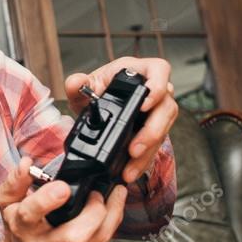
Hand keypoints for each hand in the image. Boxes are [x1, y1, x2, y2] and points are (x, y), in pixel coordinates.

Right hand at [0, 157, 126, 241]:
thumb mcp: (8, 202)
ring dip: (112, 214)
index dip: (48, 199)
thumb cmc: (19, 229)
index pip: (30, 214)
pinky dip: (110, 225)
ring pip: (97, 239)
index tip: (63, 187)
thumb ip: (16, 181)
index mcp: (22, 227)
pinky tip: (109, 212)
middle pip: (74, 236)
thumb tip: (26, 163)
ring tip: (116, 194)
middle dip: (94, 210)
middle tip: (97, 192)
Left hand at [65, 56, 177, 182]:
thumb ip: (77, 85)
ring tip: (130, 168)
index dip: (157, 86)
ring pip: (164, 130)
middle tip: (134, 149)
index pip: (159, 70)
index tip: (144, 104)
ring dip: (148, 151)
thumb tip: (75, 82)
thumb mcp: (84, 88)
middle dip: (151, 131)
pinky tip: (132, 171)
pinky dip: (143, 160)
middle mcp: (155, 90)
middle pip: (166, 107)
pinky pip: (155, 146)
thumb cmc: (97, 91)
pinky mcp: (156, 130)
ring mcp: (158, 111)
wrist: (97, 110)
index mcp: (138, 71)